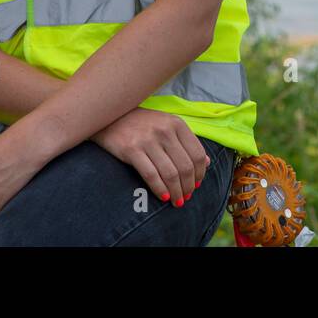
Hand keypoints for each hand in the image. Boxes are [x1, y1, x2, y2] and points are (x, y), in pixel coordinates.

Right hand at [92, 107, 210, 207]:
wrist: (109, 116)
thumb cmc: (141, 124)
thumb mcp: (167, 125)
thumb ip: (187, 142)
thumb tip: (207, 162)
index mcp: (177, 124)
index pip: (197, 154)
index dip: (200, 173)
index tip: (197, 185)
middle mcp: (165, 131)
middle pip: (185, 166)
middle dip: (188, 186)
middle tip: (186, 197)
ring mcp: (148, 140)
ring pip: (170, 173)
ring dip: (176, 192)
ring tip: (176, 201)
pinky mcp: (131, 150)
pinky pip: (151, 175)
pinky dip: (160, 189)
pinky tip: (163, 197)